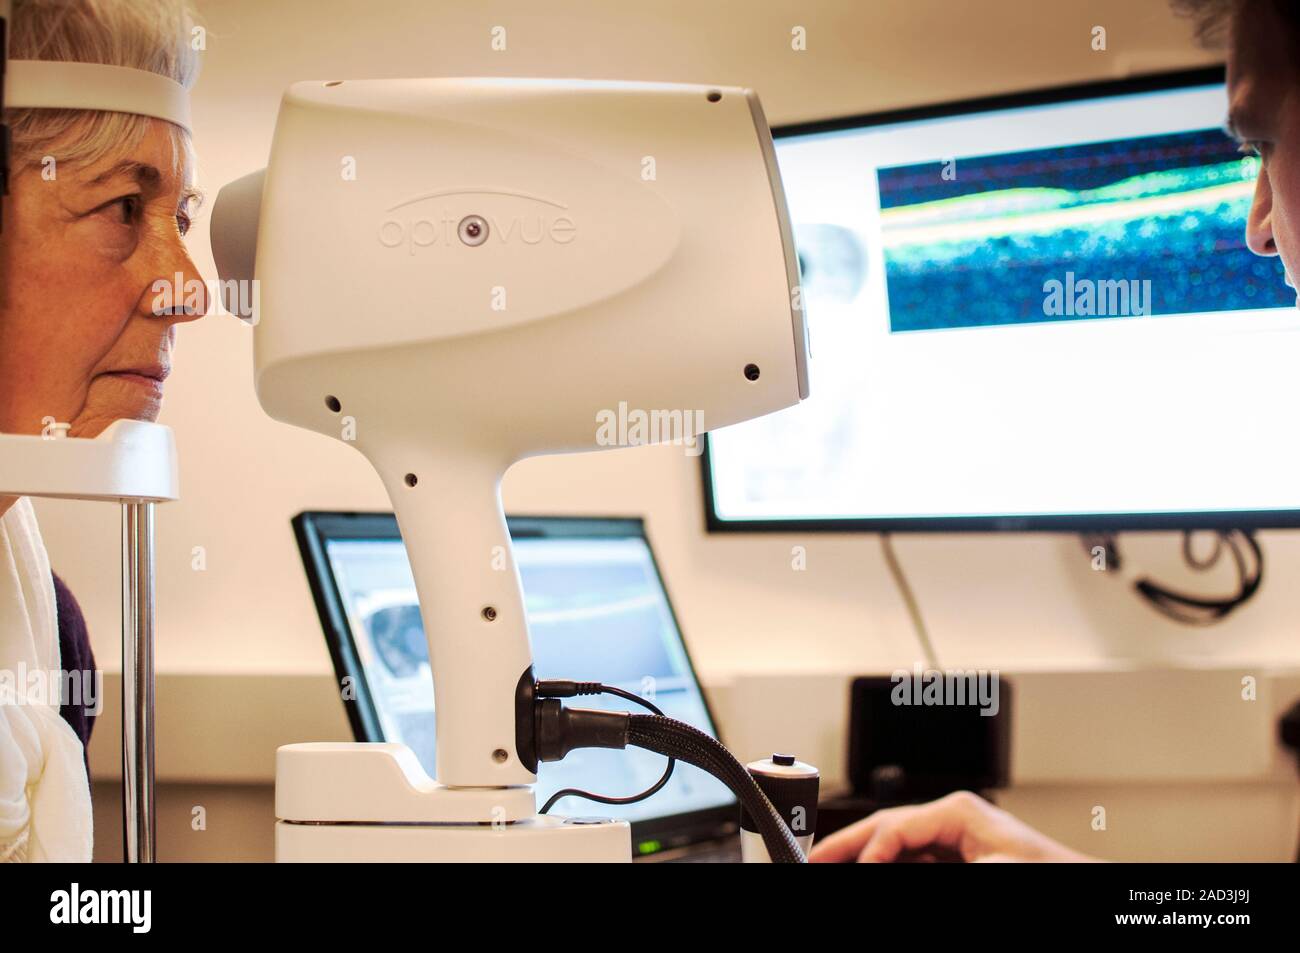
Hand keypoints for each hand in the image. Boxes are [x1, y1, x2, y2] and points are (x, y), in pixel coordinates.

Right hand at [808, 790, 1093, 862]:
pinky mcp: (965, 859)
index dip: (862, 852)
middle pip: (886, 828)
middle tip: (813, 860)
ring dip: (866, 857)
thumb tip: (879, 862)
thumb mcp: (988, 868)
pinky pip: (916, 859)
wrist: (1086, 889)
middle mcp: (957, 818)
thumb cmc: (1052, 874)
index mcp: (960, 809)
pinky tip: (872, 871)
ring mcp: (960, 839)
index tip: (843, 872)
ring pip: (897, 845)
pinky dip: (891, 866)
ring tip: (833, 866)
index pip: (892, 826)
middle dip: (848, 845)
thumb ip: (924, 863)